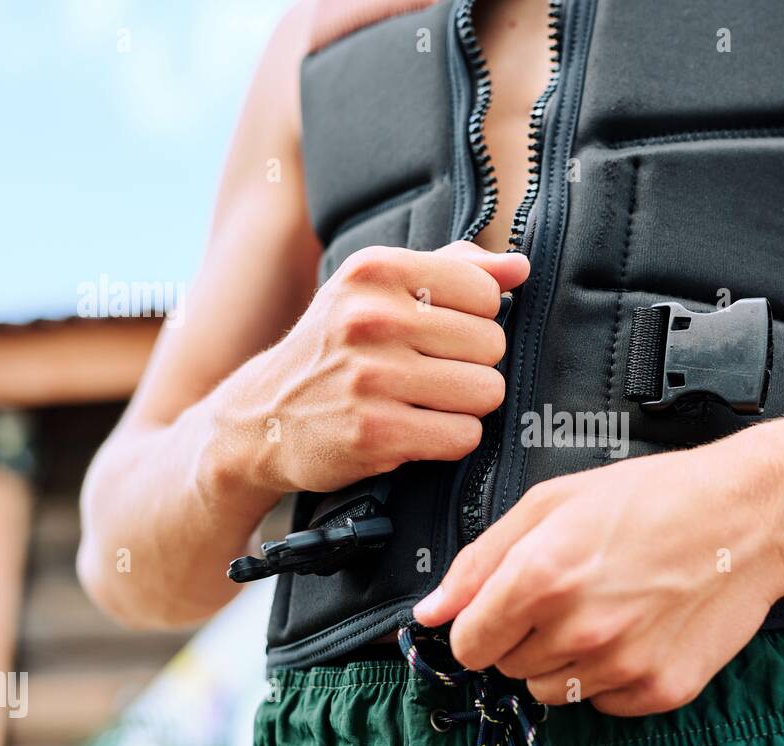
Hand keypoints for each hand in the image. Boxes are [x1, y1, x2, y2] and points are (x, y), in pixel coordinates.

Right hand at [216, 241, 527, 494]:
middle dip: (472, 365)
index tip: (440, 334)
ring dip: (466, 406)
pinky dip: (450, 440)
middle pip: (492, 345)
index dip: (475, 319)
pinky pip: (463, 436)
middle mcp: (371, 318)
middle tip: (432, 374)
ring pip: (486, 392)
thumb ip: (453, 269)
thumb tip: (520, 267)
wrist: (263, 418)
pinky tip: (417, 431)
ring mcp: (371, 377)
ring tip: (427, 403)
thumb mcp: (378, 290)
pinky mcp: (375, 433)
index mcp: (376, 270)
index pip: (485, 292)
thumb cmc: (336, 347)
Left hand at [413, 440, 783, 715]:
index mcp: (541, 576)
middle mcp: (578, 628)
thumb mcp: (554, 503)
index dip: (480, 624)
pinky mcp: (659, 690)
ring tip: (607, 609)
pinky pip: (603, 703)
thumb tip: (430, 613)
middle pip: (508, 670)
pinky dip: (611, 676)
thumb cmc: (655, 498)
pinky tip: (639, 629)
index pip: (466, 645)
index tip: (504, 608)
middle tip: (571, 593)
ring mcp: (621, 665)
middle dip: (524, 637)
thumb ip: (480, 560)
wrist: (750, 516)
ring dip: (565, 661)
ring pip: (552, 693)